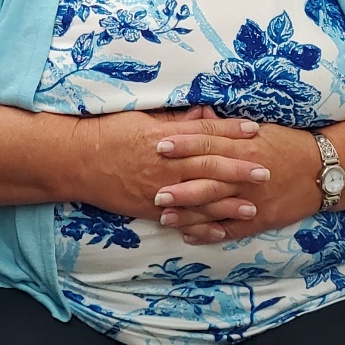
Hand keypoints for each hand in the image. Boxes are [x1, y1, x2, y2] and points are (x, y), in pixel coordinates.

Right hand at [65, 107, 268, 221]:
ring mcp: (159, 188)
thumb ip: (175, 120)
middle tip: (266, 171)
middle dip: (240, 168)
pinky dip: (202, 225)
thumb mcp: (142, 118)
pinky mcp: (150, 208)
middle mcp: (166, 163)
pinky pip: (182, 218)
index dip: (231, 130)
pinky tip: (221, 229)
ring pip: (201, 196)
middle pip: (210, 165)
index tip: (255, 129)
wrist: (78, 160)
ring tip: (253, 206)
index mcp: (165, 137)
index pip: (206, 132)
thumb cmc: (108, 133)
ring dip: (229, 202)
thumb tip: (202, 115)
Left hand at [152, 116, 325, 244]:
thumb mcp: (260, 129)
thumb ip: (228, 128)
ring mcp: (253, 199)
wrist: (323, 171)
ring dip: (189, 213)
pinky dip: (210, 234)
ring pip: (216, 207)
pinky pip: (232, 229)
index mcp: (245, 147)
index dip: (183, 144)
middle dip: (180, 184)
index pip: (209, 143)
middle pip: (208, 178)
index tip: (159, 144)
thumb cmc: (289, 145)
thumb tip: (201, 116)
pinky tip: (189, 236)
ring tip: (164, 216)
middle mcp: (246, 174)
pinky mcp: (261, 219)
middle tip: (153, 187)